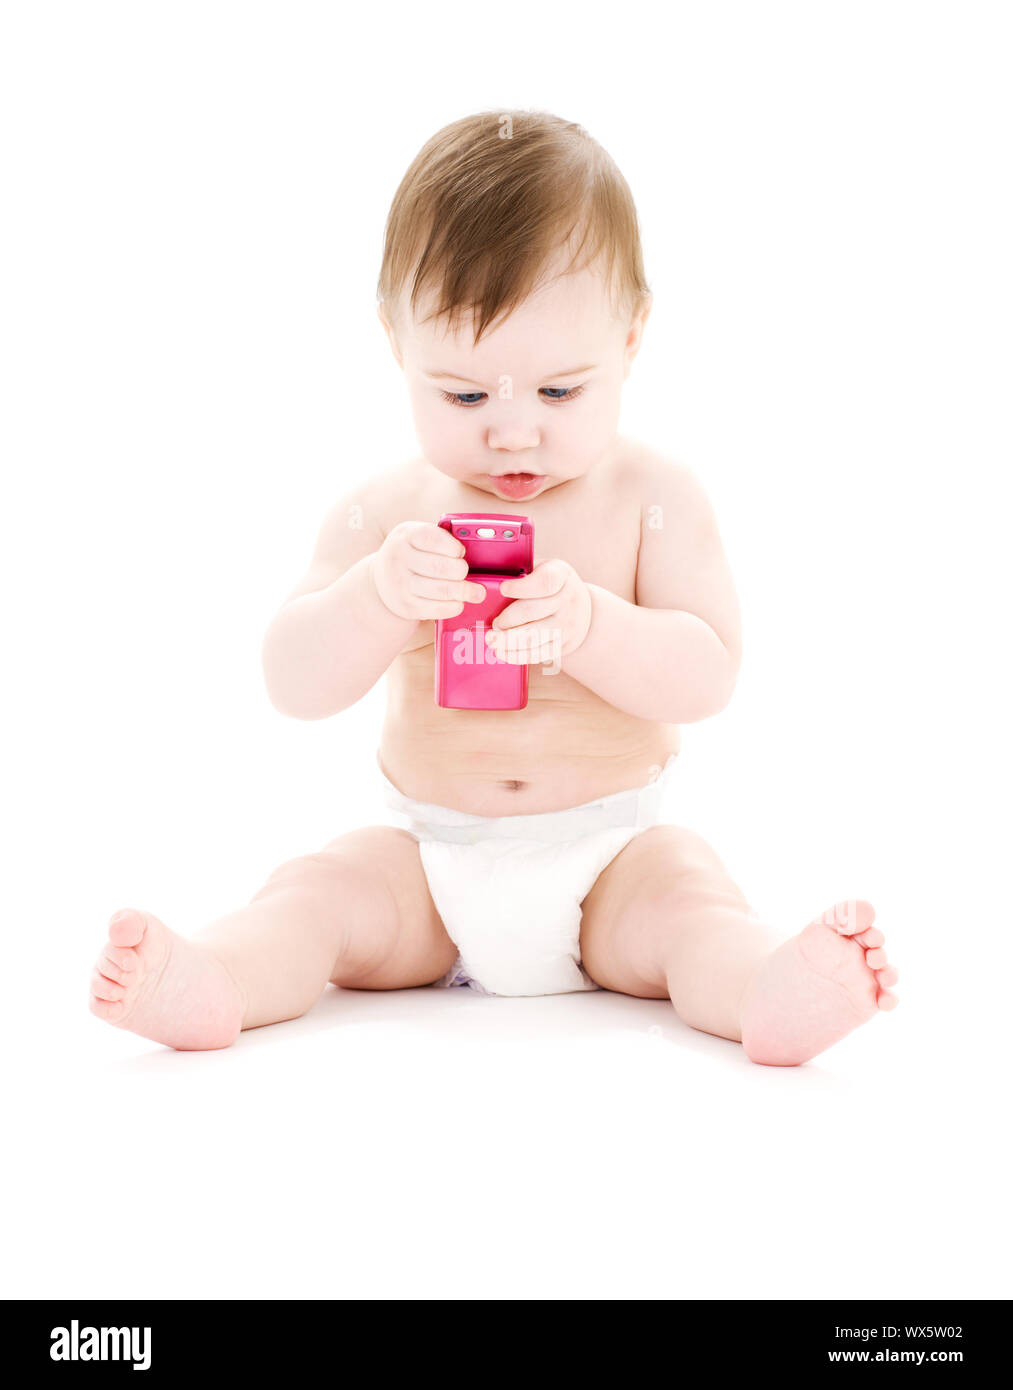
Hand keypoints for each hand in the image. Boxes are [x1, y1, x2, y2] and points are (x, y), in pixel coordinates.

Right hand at [370, 522, 486, 620]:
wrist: (381, 577)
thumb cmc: (410, 553)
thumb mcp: (416, 536)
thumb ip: (439, 538)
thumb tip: (474, 546)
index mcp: (406, 536)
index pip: (433, 539)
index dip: (453, 547)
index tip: (460, 552)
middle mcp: (399, 559)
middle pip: (440, 567)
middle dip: (461, 571)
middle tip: (466, 572)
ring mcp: (400, 585)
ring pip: (442, 590)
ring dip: (464, 592)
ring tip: (478, 593)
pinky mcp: (406, 606)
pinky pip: (437, 609)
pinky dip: (454, 606)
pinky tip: (460, 602)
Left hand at [485, 558, 592, 663]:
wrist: (583, 609)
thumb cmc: (553, 587)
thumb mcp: (544, 569)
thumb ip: (524, 573)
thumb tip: (489, 587)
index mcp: (561, 575)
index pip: (543, 582)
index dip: (521, 587)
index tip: (502, 589)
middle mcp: (568, 600)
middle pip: (530, 611)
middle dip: (506, 619)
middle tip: (493, 623)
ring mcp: (567, 624)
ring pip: (532, 636)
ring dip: (506, 640)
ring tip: (491, 639)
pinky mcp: (563, 644)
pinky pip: (536, 654)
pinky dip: (516, 655)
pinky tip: (501, 652)